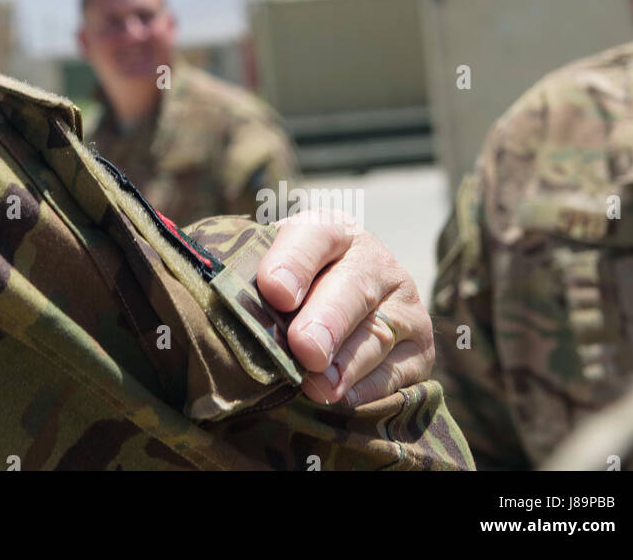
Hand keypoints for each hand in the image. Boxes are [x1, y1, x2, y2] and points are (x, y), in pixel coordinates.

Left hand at [256, 210, 432, 406]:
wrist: (336, 309)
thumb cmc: (286, 290)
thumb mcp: (267, 268)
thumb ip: (244, 275)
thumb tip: (213, 292)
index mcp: (329, 231)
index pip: (315, 236)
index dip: (295, 262)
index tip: (275, 292)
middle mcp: (372, 261)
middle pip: (353, 286)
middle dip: (327, 319)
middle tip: (304, 348)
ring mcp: (403, 304)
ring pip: (379, 332)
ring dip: (347, 362)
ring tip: (318, 386)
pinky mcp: (419, 349)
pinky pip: (399, 372)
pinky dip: (370, 388)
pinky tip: (342, 399)